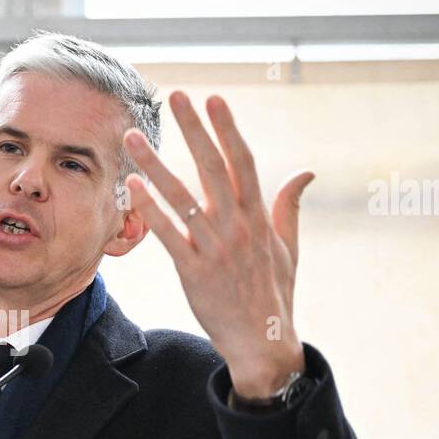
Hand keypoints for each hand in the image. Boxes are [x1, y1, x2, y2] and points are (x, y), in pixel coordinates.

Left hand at [122, 92, 312, 398]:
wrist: (263, 342)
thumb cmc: (274, 294)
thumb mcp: (288, 248)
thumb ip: (290, 207)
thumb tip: (305, 172)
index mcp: (259, 217)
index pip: (243, 162)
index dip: (227, 129)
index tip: (214, 99)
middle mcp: (238, 226)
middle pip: (212, 167)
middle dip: (194, 129)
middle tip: (176, 96)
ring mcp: (215, 248)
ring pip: (182, 197)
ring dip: (156, 164)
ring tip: (133, 136)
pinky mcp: (194, 272)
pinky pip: (168, 235)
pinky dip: (150, 210)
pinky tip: (132, 186)